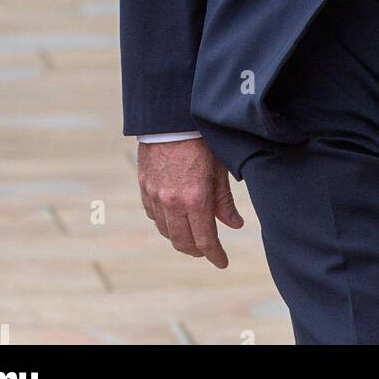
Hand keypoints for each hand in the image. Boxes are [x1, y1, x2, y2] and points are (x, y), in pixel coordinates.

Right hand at [138, 137, 243, 266]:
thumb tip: (234, 225)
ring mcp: (155, 195)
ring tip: (193, 235)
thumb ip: (224, 201)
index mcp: (195, 198)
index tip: (222, 262)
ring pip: (166, 231)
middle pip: (183, 242)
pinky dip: (164, 222)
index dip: (215, 255)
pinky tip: (174, 218)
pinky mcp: (144, 187)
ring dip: (180, 238)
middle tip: (208, 250)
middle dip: (197, 250)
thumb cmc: (201, 139)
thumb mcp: (219, 168)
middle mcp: (172, 202)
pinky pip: (153, 215)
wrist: (171, 116)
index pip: (205, 240)